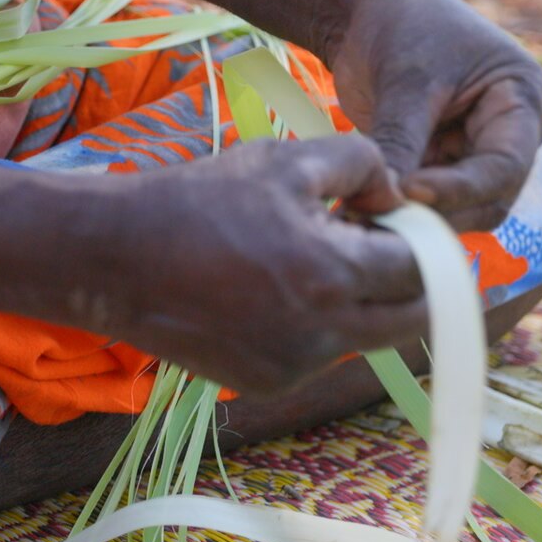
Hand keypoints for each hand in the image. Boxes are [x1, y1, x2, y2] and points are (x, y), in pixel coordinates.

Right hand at [79, 135, 424, 393]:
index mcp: (331, 274)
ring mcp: (293, 366)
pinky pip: (318, 353)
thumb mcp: (286, 159)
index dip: (427, 241)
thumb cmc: (199, 199)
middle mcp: (321, 333)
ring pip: (364, 336)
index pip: (423, 270)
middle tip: (390, 247)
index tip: (411, 221)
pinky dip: (317, 323)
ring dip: (362, 302)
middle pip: (412, 320)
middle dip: (415, 284)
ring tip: (313, 256)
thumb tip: (398, 199)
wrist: (114, 258)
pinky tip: (274, 286)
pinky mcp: (264, 382)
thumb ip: (364, 164)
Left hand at [323, 0, 541, 231]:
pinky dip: (401, 210)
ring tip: (368, 218)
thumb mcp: (405, 82)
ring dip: (418, 218)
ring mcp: (475, 152)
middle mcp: (509, 134)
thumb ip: (402, 142)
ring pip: (459, 210)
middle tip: (385, 219)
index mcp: (521, 99)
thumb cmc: (400, 26)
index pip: (505, 165)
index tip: (409, 192)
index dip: (461, 188)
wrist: (366, 11)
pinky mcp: (440, 165)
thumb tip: (392, 203)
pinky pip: (430, 203)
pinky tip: (364, 212)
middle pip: (490, 199)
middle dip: (440, 213)